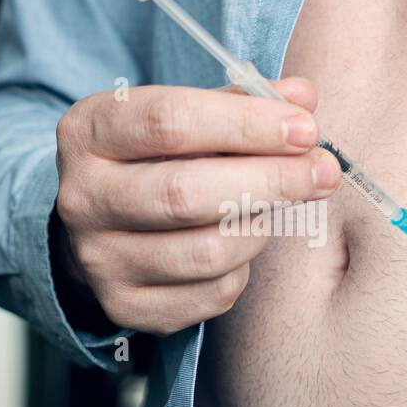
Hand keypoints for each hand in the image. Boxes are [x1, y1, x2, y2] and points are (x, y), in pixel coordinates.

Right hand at [53, 79, 340, 336]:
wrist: (101, 223)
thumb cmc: (157, 156)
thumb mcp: (184, 113)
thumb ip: (240, 101)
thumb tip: (302, 100)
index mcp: (89, 132)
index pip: (169, 122)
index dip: (246, 124)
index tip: (304, 127)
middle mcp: (83, 198)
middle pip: (186, 193)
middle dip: (270, 180)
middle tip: (323, 171)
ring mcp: (100, 259)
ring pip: (207, 251)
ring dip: (261, 226)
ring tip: (280, 206)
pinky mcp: (127, 307)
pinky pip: (212, 295)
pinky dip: (244, 268)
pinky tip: (242, 243)